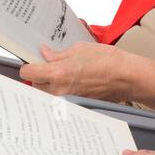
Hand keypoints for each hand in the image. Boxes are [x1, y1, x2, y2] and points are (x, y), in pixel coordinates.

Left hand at [18, 41, 136, 101]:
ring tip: (65, 75)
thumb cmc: (107, 61)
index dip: (29, 65)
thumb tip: (46, 54)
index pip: (28, 73)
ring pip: (46, 94)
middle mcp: (59, 91)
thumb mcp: (79, 49)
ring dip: (49, 85)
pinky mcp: (75, 105)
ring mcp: (66, 100)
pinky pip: (60, 99)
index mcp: (57, 74)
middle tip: (51, 66)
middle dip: (40, 76)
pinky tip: (74, 82)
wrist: (126, 77)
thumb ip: (58, 54)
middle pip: (35, 85)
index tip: (33, 62)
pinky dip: (62, 92)